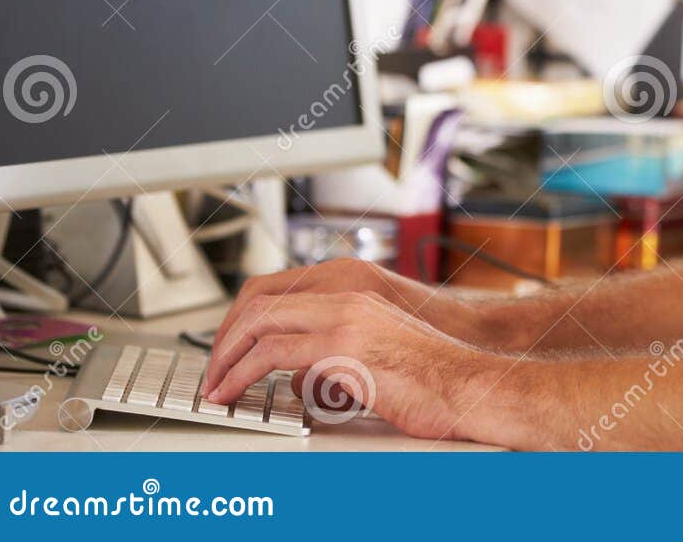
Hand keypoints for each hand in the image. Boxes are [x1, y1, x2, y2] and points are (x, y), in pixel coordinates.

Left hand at [204, 290, 524, 445]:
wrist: (471, 383)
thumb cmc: (434, 375)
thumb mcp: (375, 353)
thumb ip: (334, 354)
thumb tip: (298, 377)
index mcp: (354, 289)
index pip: (277, 288)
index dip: (241, 319)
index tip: (226, 350)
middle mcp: (345, 293)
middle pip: (258, 298)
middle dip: (224, 336)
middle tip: (212, 370)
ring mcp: (344, 316)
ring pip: (258, 320)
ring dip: (224, 356)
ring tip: (214, 386)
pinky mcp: (342, 347)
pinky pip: (270, 354)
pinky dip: (239, 374)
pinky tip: (231, 394)